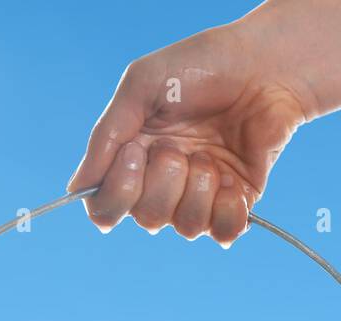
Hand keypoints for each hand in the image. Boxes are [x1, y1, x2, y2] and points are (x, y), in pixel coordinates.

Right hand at [66, 21, 312, 245]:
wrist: (263, 65)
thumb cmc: (199, 66)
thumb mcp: (141, 86)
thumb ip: (107, 136)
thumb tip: (77, 188)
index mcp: (133, 159)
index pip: (106, 207)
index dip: (117, 193)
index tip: (134, 154)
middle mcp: (163, 185)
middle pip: (146, 219)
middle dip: (164, 183)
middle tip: (181, 148)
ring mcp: (200, 196)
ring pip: (185, 228)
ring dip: (198, 189)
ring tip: (212, 155)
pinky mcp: (236, 204)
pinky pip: (222, 234)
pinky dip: (227, 209)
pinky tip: (233, 179)